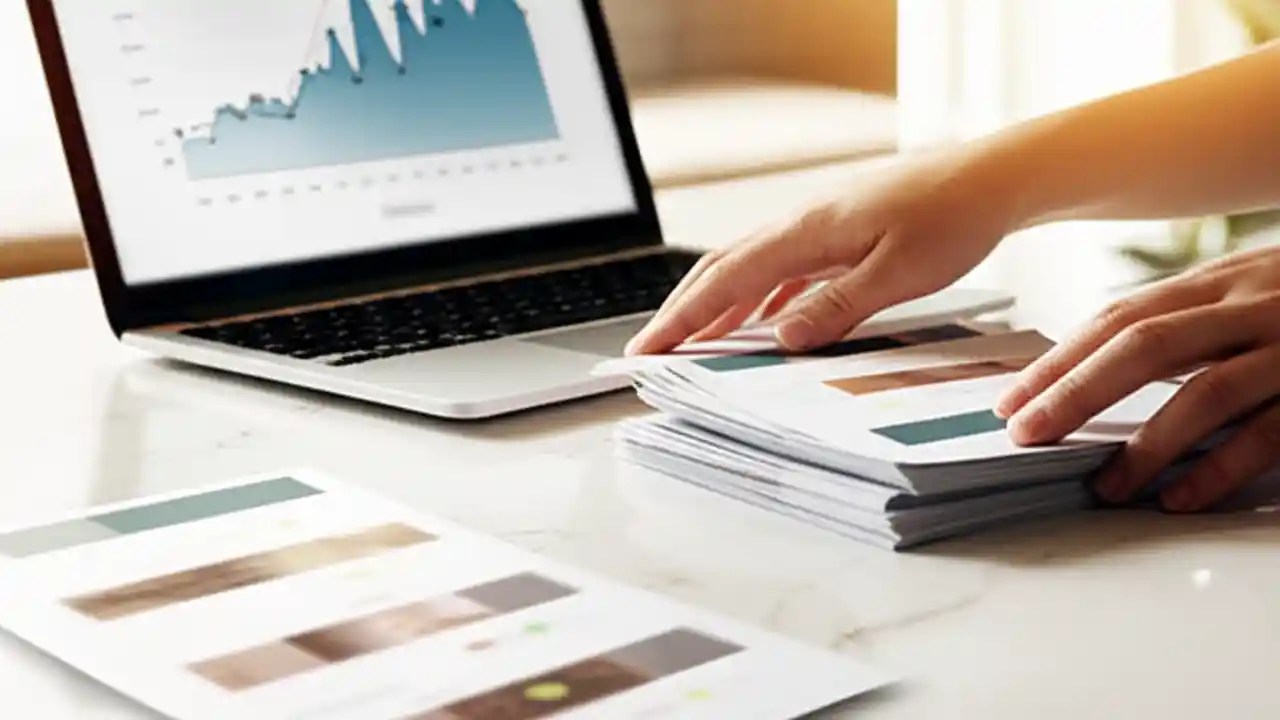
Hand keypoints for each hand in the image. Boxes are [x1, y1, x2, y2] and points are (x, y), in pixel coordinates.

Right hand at [625, 149, 1017, 354]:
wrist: (992, 176)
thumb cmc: (953, 218)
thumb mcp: (897, 275)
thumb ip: (835, 307)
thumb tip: (781, 338)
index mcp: (806, 232)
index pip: (726, 281)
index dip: (683, 319)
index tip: (647, 348)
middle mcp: (801, 224)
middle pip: (723, 269)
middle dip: (684, 312)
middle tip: (652, 349)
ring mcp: (818, 226)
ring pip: (750, 268)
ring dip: (718, 305)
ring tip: (695, 342)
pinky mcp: (838, 232)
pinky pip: (783, 269)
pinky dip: (760, 298)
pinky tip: (765, 323)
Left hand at [996, 246, 1279, 511]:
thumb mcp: (1258, 292)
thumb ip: (1194, 323)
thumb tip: (1105, 366)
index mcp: (1224, 281)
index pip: (1121, 318)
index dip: (1060, 360)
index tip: (1012, 399)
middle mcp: (1254, 305)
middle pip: (1146, 345)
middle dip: (1076, 392)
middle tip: (1027, 434)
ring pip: (1207, 393)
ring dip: (1146, 446)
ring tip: (1105, 487)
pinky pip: (1269, 434)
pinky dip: (1218, 468)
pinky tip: (1179, 497)